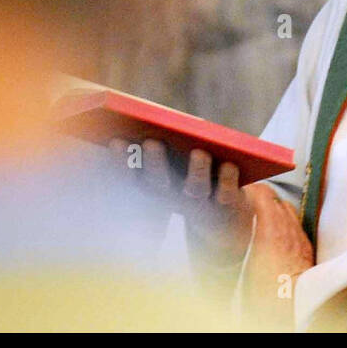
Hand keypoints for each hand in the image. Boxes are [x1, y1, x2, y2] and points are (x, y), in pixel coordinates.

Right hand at [107, 138, 252, 266]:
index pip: (133, 177)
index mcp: (155, 191)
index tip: (116, 142)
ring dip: (197, 171)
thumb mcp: (174, 173)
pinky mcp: (228, 204)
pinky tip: (229, 164)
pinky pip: (226, 194)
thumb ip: (163, 153)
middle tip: (151, 143)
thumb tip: (157, 122)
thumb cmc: (193, 188)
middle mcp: (174, 199)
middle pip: (160, 183)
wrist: (226, 226)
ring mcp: (201, 203)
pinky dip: (228, 180)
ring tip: (199, 152)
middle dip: (155, 163)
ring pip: (196, 188)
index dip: (122, 162)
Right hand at [240, 183, 314, 328]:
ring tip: (261, 220)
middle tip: (248, 205)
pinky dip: (286, 226)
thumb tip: (222, 234)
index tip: (241, 191)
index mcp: (270, 228)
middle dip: (262, 199)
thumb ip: (236, 239)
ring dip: (275, 211)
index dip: (250, 189)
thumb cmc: (264, 290)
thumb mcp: (239, 263)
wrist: (288, 304)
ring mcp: (298, 236)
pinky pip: (296, 226)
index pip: (262, 192)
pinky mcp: (306, 247)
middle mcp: (287, 227)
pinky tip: (276, 237)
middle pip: (275, 198)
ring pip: (287, 211)